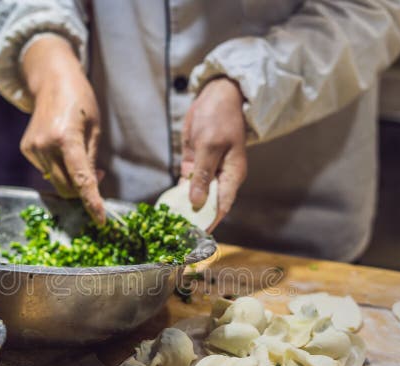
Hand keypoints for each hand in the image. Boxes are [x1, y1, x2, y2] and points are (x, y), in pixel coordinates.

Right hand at [20, 35, 105, 224]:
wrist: (51, 81)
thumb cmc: (80, 100)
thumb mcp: (95, 128)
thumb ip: (92, 160)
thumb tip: (93, 186)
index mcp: (66, 138)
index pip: (81, 179)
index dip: (92, 202)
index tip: (101, 220)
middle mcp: (45, 146)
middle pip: (66, 187)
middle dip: (83, 191)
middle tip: (99, 175)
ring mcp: (33, 149)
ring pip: (57, 181)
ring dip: (72, 179)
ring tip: (80, 157)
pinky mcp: (26, 150)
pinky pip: (47, 171)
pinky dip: (59, 169)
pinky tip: (63, 149)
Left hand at [180, 77, 246, 229]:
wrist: (217, 96)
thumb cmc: (219, 117)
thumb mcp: (209, 145)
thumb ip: (202, 174)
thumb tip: (196, 202)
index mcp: (232, 175)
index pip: (222, 206)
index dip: (210, 222)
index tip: (195, 236)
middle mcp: (221, 177)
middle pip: (208, 205)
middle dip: (194, 218)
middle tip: (177, 235)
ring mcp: (207, 172)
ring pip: (196, 196)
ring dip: (184, 207)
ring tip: (170, 225)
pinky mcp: (195, 165)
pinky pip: (187, 184)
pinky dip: (179, 193)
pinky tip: (167, 205)